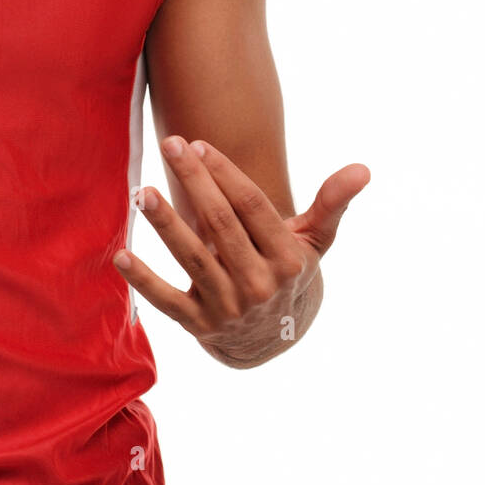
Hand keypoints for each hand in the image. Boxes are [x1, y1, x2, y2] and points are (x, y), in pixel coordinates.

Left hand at [112, 136, 369, 364]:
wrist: (274, 339)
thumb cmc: (291, 273)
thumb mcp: (316, 241)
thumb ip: (333, 202)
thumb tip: (363, 168)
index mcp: (287, 259)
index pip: (252, 208)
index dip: (226, 174)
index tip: (200, 145)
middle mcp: (259, 284)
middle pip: (221, 224)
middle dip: (193, 181)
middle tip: (171, 146)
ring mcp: (228, 307)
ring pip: (192, 258)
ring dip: (165, 223)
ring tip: (142, 191)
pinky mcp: (199, 325)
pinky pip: (166, 301)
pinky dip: (143, 280)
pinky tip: (121, 254)